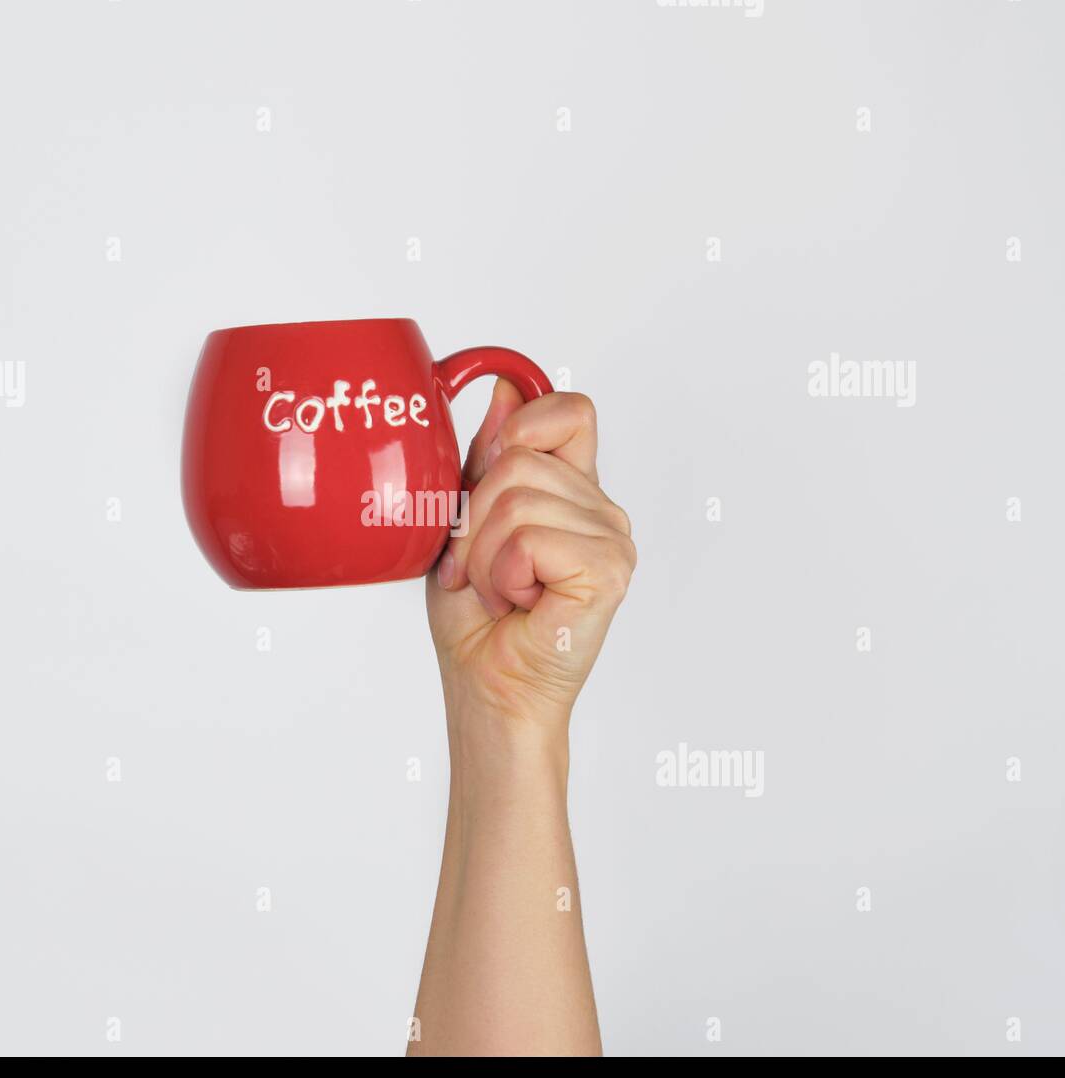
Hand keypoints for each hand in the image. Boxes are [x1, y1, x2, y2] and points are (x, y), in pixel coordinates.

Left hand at [426, 380, 635, 732]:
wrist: (487, 689)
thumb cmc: (476, 621)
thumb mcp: (465, 523)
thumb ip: (487, 459)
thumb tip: (504, 387)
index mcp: (573, 490)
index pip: (568, 410)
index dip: (520, 427)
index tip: (485, 476)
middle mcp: (600, 509)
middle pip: (521, 456)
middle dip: (473, 517)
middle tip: (477, 568)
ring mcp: (612, 538)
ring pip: (517, 498)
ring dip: (484, 554)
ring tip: (500, 591)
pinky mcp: (608, 570)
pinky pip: (530, 538)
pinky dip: (503, 574)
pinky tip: (519, 602)